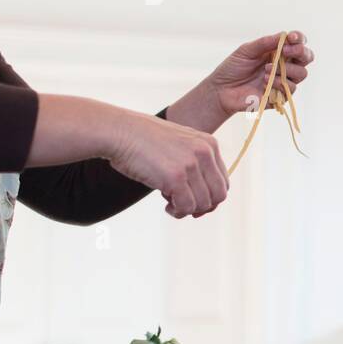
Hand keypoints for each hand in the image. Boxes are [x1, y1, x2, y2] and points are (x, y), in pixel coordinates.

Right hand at [106, 110, 229, 218]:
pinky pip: (187, 207)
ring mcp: (191, 164)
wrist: (119, 131)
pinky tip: (166, 206)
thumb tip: (204, 199)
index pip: (223, 180)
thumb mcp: (179, 145)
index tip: (195, 202)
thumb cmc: (144, 141)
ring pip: (204, 204)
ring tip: (171, 204)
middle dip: (203, 207)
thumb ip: (195, 163)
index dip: (211, 197)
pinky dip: (178, 212)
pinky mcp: (176, 177)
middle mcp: (205, 153)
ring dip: (188, 210)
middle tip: (184, 208)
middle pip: (219, 194)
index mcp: (209, 143)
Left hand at [208, 31, 314, 119]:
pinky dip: (279, 83)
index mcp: (278, 52)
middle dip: (300, 52)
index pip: (297, 43)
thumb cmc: (234, 68)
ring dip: (285, 70)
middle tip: (285, 51)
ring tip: (266, 70)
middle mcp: (285, 65)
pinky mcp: (281, 96)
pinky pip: (291, 88)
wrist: (222, 89)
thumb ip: (265, 43)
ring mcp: (284, 80)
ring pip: (302, 73)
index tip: (291, 37)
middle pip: (307, 57)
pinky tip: (263, 82)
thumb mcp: (247, 50)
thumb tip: (284, 36)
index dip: (299, 38)